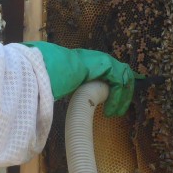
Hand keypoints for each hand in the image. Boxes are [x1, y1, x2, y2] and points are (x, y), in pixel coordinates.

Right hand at [21, 41, 136, 116]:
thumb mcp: (67, 81)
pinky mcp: (105, 66)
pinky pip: (118, 83)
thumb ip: (76, 85)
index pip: (112, 70)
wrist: (47, 68)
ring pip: (123, 78)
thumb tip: (72, 95)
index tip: (122, 96)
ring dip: (122, 97)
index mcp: (90, 62)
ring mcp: (102, 61)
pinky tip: (110, 111)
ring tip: (115, 113)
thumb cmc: (51, 75)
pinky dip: (117, 98)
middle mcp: (98, 59)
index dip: (120, 82)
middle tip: (120, 109)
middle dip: (125, 92)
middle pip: (122, 73)